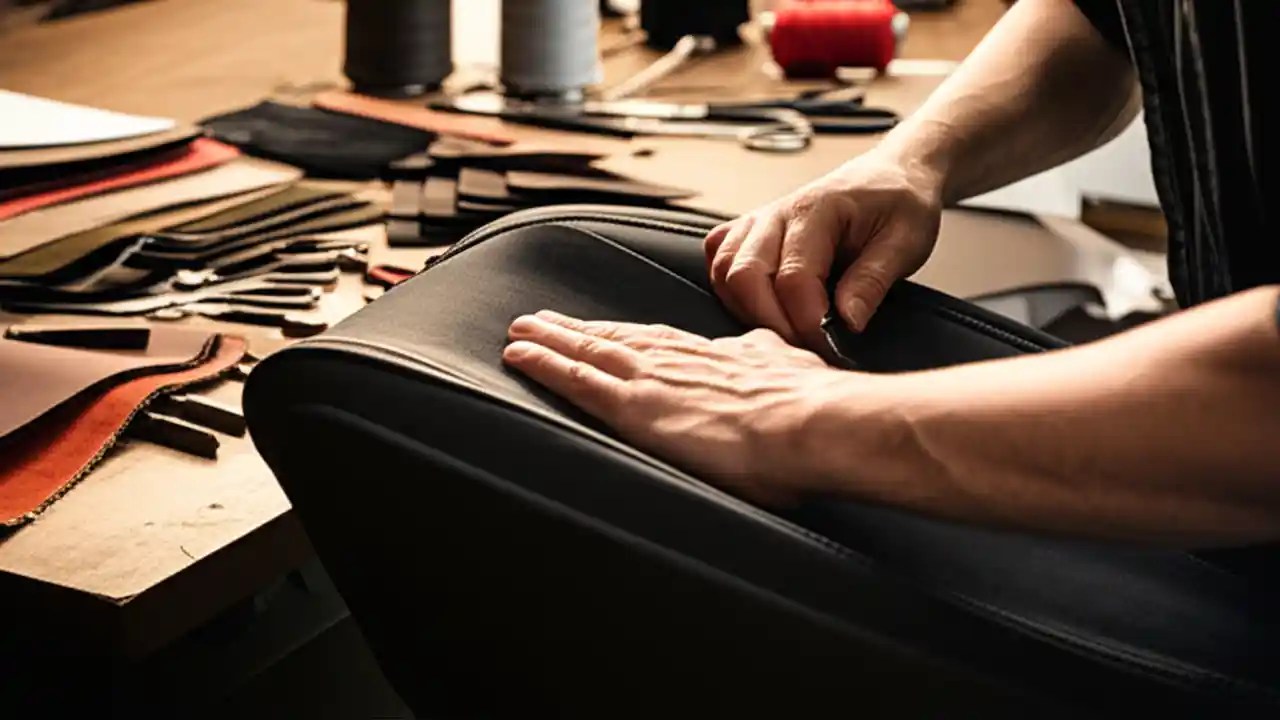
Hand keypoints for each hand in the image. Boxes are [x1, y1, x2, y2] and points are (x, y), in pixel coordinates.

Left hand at [503, 310, 843, 505]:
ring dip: (549, 339)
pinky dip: (542, 365)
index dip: (624, 334)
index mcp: (711, 354)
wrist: (808, 421)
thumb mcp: (788, 364)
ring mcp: (649, 379)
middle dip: (574, 330)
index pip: (655, 340)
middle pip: (612, 338)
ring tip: (519, 330)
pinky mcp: (632, 407)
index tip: (603, 329)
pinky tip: (518, 357)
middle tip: (539, 320)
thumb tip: (766, 348)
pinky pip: (574, 380)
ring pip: (585, 351)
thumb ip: (767, 358)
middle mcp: (673, 358)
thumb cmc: (807, 406)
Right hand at [704, 149, 943, 349]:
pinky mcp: (748, 233)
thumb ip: (873, 280)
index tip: (829, 346)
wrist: (889, 176)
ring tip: (786, 331)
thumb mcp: (906, 241)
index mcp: (816, 211)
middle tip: (804, 347)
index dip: (806, 321)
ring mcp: (757, 222)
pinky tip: (761, 308)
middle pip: (744, 277)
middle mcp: (777, 214)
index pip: (793, 277)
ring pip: (724, 272)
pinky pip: (719, 263)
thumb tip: (847, 322)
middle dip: (771, 323)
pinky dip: (730, 292)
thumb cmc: (898, 204)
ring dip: (748, 311)